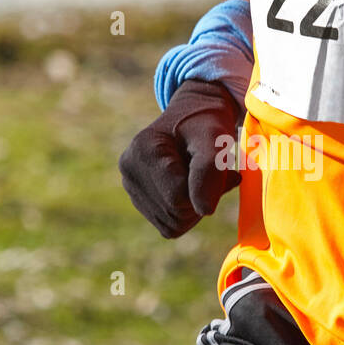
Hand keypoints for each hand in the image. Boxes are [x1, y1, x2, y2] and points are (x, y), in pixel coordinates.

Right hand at [118, 79, 241, 237]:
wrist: (196, 117)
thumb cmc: (206, 124)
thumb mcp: (214, 137)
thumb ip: (209, 169)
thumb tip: (204, 211)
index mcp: (142, 150)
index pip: (179, 198)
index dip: (206, 187)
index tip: (213, 160)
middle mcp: (128, 170)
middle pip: (175, 214)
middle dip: (201, 197)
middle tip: (209, 168)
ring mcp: (131, 187)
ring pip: (173, 224)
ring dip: (196, 206)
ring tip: (197, 175)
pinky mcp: (140, 200)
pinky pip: (170, 226)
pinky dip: (187, 213)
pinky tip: (189, 187)